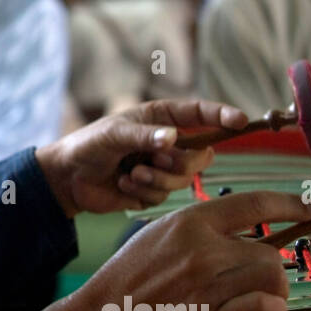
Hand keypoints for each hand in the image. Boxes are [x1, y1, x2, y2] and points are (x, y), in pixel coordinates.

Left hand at [34, 99, 248, 216]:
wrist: (69, 178)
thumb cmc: (89, 145)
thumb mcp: (114, 134)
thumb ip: (144, 136)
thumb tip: (173, 138)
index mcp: (163, 118)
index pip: (201, 114)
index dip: (223, 116)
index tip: (241, 121)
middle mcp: (169, 142)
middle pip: (201, 156)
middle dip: (177, 163)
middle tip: (149, 161)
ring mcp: (164, 168)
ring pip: (184, 179)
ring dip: (156, 179)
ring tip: (130, 174)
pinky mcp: (155, 191)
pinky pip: (165, 196)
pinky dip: (144, 192)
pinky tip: (123, 184)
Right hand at [39, 190, 310, 310]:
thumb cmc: (128, 278)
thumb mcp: (157, 236)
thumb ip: (197, 231)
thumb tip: (240, 234)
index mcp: (188, 223)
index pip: (252, 204)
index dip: (287, 204)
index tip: (308, 208)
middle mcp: (202, 250)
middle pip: (268, 252)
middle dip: (271, 268)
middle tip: (261, 282)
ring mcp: (208, 286)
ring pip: (270, 279)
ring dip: (274, 291)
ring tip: (261, 300)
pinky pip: (264, 309)